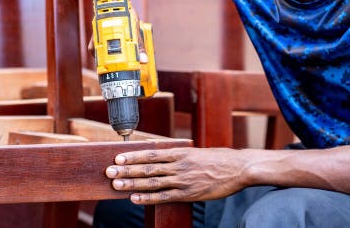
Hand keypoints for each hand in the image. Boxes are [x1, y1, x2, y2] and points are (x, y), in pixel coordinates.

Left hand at [105, 147, 250, 203]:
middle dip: (126, 169)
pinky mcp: (188, 193)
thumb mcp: (198, 152)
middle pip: (148, 168)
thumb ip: (180, 156)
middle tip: (109, 171)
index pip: (151, 154)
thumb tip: (164, 157)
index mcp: (181, 152)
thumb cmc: (220, 159)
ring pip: (152, 182)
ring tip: (116, 184)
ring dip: (132, 183)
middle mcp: (179, 165)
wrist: (239, 168)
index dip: (133, 156)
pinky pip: (164, 197)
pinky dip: (148, 197)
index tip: (118, 157)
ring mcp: (183, 180)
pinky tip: (135, 198)